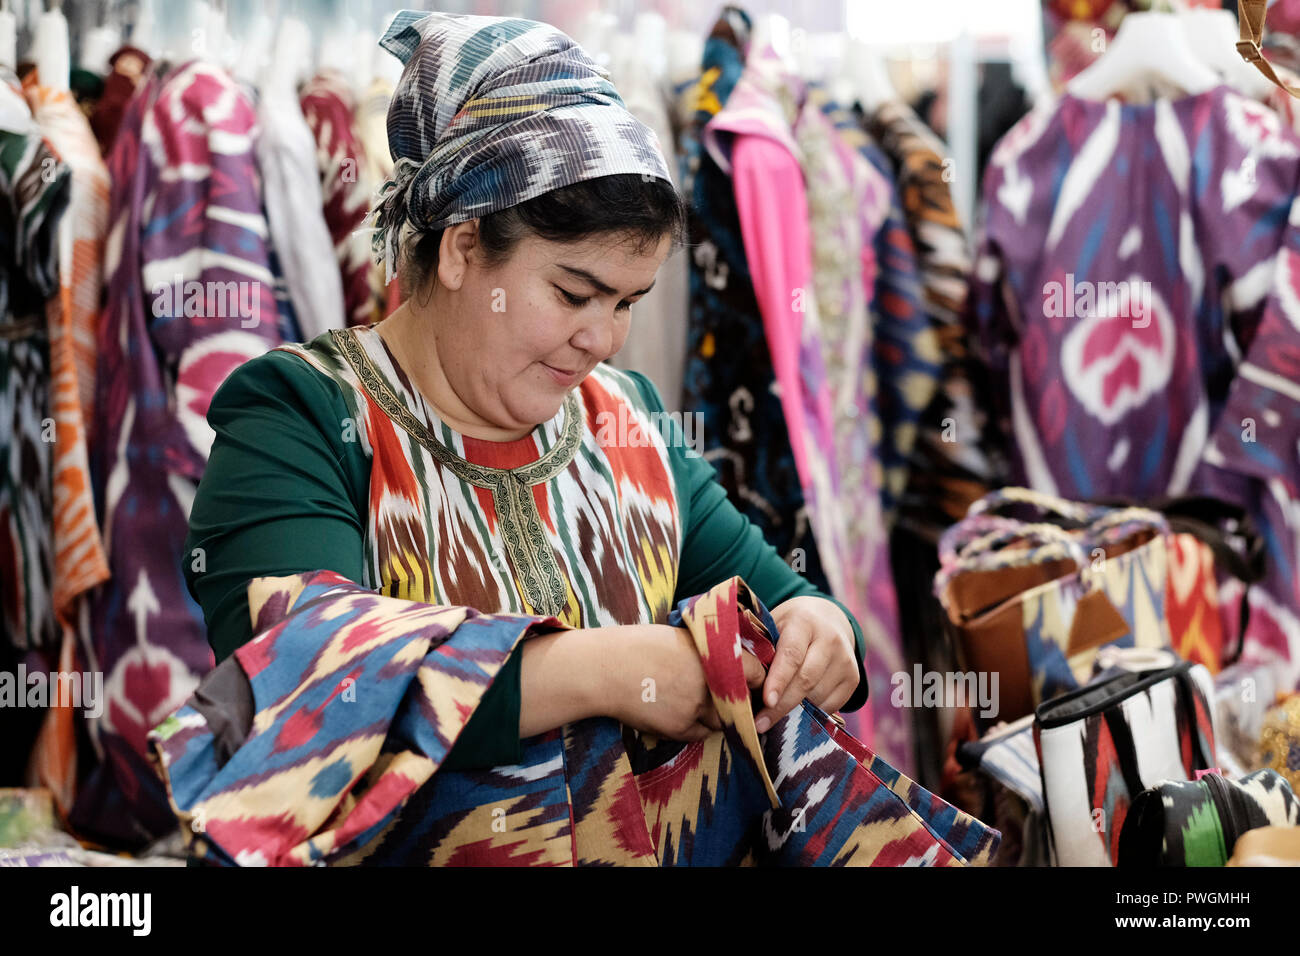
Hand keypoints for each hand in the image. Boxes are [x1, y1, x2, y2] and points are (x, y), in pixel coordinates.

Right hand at [597, 624, 765, 741]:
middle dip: (738, 701)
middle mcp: (710, 682)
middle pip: (740, 701)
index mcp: (713, 655)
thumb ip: (706, 652)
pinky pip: (701, 734)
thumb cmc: (637, 646)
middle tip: (733, 699)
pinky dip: (697, 727)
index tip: (752, 681)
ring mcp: (696, 707)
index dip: (756, 678)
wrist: (605, 669)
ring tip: (702, 707)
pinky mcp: (679, 727)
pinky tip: (684, 715)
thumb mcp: (679, 638)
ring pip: (722, 720)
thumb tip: (726, 660)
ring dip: (718, 716)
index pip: (755, 672)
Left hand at [754, 596, 857, 732]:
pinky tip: (795, 710)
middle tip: (759, 724)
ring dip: (794, 711)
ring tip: (771, 716)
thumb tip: (739, 677)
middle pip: (805, 680)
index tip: (766, 701)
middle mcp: (830, 639)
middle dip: (781, 706)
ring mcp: (846, 660)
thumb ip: (760, 647)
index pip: (792, 654)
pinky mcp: (853, 678)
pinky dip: (810, 712)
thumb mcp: (773, 625)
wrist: (827, 619)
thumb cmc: (789, 626)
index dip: (778, 680)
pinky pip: (829, 705)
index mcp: (804, 621)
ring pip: (817, 696)